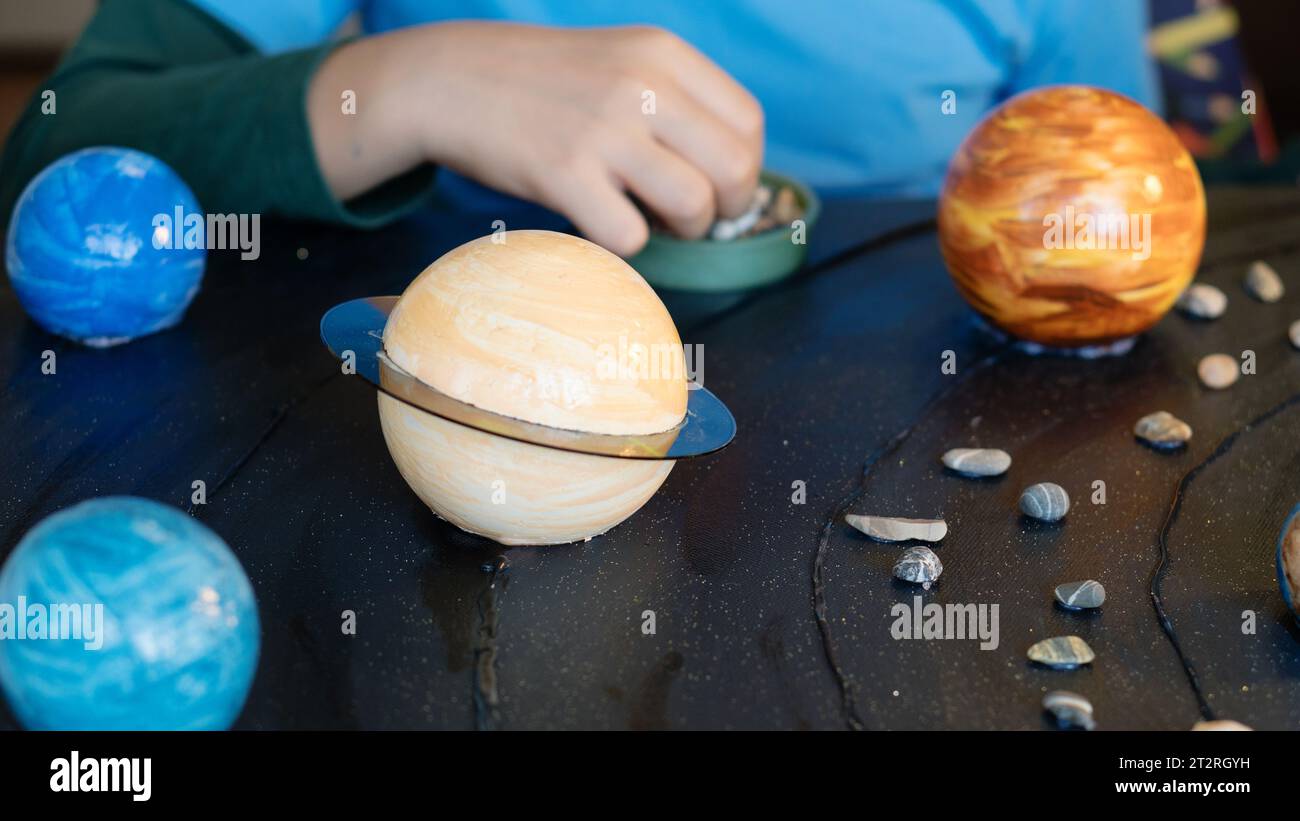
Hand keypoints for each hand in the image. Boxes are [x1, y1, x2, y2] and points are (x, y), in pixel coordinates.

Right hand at [310, 22, 763, 255]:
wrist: (451, 79)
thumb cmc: (544, 82)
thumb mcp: (621, 60)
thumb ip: (677, 100)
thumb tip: (729, 171)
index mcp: (663, 54)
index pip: (748, 123)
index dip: (744, 169)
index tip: (718, 187)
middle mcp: (641, 85)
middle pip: (734, 169)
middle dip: (725, 209)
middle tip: (692, 218)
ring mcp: (603, 129)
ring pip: (693, 205)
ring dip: (682, 231)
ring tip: (651, 221)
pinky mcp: (564, 174)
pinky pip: (630, 236)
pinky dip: (625, 245)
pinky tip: (602, 223)